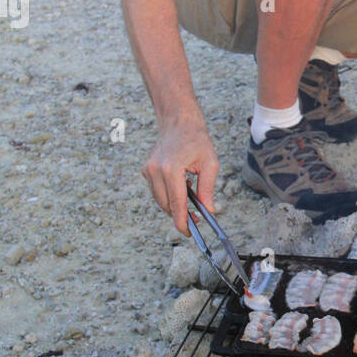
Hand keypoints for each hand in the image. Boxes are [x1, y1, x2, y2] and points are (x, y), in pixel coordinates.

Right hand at [142, 113, 218, 235]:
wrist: (178, 122)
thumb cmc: (197, 140)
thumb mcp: (210, 163)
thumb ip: (208, 188)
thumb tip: (209, 210)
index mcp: (171, 169)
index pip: (176, 204)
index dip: (182, 222)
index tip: (188, 233)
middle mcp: (155, 171)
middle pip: (166, 205)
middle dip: (180, 215)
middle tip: (196, 218)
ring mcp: (148, 170)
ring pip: (160, 200)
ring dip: (174, 204)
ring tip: (190, 195)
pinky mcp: (146, 170)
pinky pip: (157, 191)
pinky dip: (168, 194)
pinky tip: (180, 184)